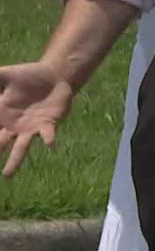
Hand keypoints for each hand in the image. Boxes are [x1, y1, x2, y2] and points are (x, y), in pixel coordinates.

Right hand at [0, 62, 74, 177]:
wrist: (54, 76)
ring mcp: (31, 127)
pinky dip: (48, 138)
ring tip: (6, 175)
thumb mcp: (4, 75)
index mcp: (1, 115)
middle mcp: (14, 126)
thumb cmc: (27, 76)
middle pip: (0, 143)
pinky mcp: (48, 124)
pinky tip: (49, 144)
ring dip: (14, 161)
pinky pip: (47, 134)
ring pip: (20, 148)